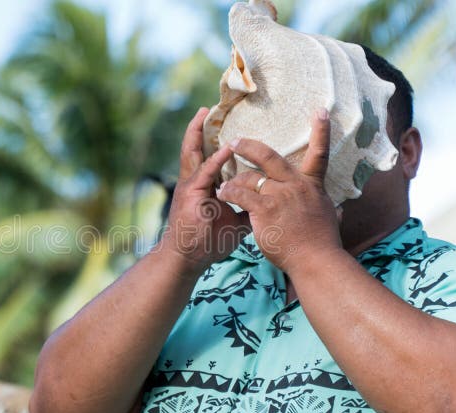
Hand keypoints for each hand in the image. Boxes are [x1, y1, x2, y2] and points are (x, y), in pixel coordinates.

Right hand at [158, 108, 250, 274]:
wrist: (188, 259)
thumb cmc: (207, 243)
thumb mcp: (234, 223)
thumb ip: (248, 210)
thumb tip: (267, 205)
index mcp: (203, 187)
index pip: (208, 159)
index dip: (213, 143)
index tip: (222, 128)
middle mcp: (194, 182)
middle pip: (195, 149)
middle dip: (199, 129)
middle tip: (206, 110)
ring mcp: (190, 187)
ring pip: (192, 153)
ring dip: (197, 133)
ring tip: (204, 114)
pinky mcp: (191, 194)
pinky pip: (205, 172)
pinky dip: (216, 159)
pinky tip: (227, 148)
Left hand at [216, 110, 341, 275]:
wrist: (316, 260)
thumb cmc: (323, 244)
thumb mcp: (330, 219)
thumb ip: (331, 211)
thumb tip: (340, 212)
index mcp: (312, 185)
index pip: (319, 153)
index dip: (321, 131)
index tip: (320, 111)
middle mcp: (295, 185)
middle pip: (270, 156)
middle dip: (249, 147)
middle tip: (235, 142)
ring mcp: (279, 195)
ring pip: (249, 177)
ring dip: (234, 180)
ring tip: (224, 185)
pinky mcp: (265, 208)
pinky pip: (241, 194)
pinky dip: (229, 193)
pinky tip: (222, 195)